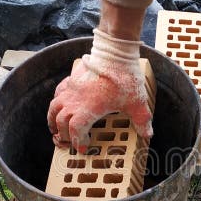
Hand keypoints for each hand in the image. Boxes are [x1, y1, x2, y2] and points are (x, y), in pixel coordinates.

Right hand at [47, 29, 152, 152]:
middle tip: (70, 141)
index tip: (82, 148)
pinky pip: (58, 92)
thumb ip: (142, 121)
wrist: (115, 52)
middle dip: (64, 134)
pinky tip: (60, 104)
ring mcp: (71, 88)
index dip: (77, 142)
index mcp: (88, 109)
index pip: (75, 131)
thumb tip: (147, 134)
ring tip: (55, 128)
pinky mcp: (72, 78)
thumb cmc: (124, 78)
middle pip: (61, 122)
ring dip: (53, 119)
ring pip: (54, 107)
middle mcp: (75, 100)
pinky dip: (56, 102)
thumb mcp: (137, 103)